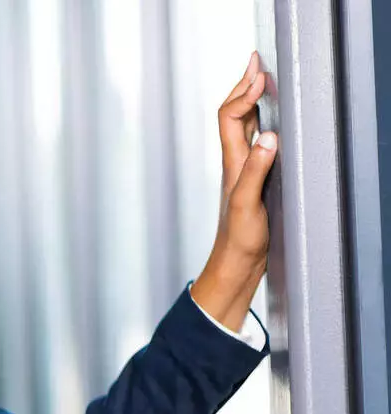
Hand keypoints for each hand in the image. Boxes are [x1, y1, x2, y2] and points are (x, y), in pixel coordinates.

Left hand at [190, 51, 278, 331]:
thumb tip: (268, 138)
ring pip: (243, 127)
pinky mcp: (251, 181)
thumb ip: (255, 171)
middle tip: (255, 61)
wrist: (234, 266)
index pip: (231, 117)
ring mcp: (242, 171)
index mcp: (233, 164)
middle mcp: (234, 163)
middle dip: (243, 86)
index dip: (242, 93)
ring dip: (250, 99)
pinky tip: (267, 121)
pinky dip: (259, 122)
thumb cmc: (238, 241)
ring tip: (259, 78)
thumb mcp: (247, 205)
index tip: (258, 74)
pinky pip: (253, 142)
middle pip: (234, 115)